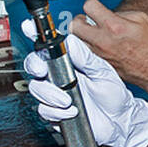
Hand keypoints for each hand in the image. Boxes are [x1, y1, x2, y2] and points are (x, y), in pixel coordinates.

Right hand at [21, 20, 147, 146]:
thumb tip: (71, 41)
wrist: (119, 119)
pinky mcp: (56, 112)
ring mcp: (55, 94)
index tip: (28, 27)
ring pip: (36, 88)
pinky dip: (56, 111)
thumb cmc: (113, 93)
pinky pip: (45, 110)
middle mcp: (58, 76)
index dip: (34, 35)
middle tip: (43, 70)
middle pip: (34, 66)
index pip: (47, 47)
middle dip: (35, 66)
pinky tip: (71, 111)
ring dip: (49, 94)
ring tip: (68, 99)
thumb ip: (85, 57)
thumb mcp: (102, 71)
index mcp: (67, 62)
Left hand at [69, 0, 147, 86]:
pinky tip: (100, 46)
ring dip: (83, 35)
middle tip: (87, 21)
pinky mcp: (100, 65)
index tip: (95, 7)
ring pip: (77, 41)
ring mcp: (100, 55)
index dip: (92, 4)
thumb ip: (121, 13)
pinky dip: (89, 47)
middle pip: (74, 25)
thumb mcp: (141, 19)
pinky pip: (85, 53)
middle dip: (79, 20)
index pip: (88, 6)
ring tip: (94, 34)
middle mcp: (103, 41)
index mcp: (114, 26)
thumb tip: (108, 15)